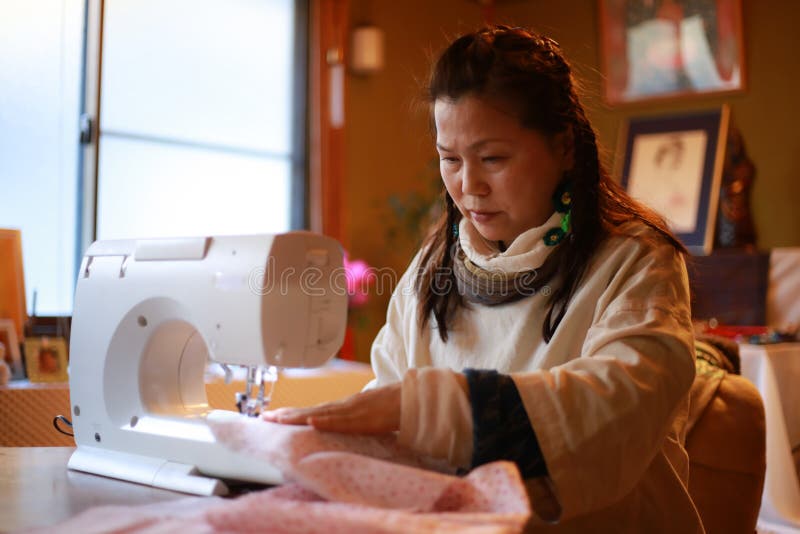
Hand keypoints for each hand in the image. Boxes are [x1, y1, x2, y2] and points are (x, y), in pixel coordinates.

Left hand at [262, 382, 400, 433]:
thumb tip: (339, 430)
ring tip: (278, 419)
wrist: (411, 399)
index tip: (274, 416)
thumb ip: (353, 422)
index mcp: (344, 408)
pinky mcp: (362, 417)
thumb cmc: (393, 408)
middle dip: (287, 415)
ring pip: (320, 414)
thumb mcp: (367, 416)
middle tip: (264, 417)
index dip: (293, 414)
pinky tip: (311, 423)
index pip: (313, 411)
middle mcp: (344, 407)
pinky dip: (325, 421)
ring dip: (298, 417)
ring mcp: (352, 410)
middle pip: (310, 411)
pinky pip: (341, 420)